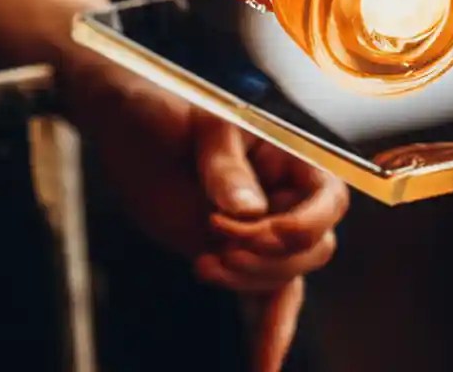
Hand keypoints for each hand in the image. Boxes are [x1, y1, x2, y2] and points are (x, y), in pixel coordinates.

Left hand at [63, 58, 348, 370]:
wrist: (124, 122)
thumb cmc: (167, 107)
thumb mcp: (198, 123)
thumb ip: (224, 166)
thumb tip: (244, 211)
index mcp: (288, 155)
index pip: (328, 198)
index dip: (303, 222)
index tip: (261, 230)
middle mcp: (282, 196)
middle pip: (311, 247)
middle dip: (267, 255)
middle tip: (216, 239)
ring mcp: (258, 230)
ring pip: (285, 278)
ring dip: (251, 281)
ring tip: (205, 263)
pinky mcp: (231, 256)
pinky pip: (266, 300)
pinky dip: (268, 333)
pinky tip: (261, 366)